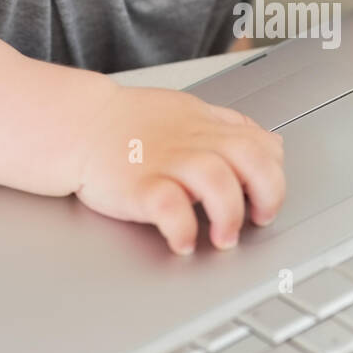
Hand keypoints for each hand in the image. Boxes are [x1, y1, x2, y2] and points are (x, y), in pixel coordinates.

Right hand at [72, 86, 284, 253]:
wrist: (79, 125)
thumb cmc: (132, 123)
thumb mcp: (189, 111)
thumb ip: (230, 127)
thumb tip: (271, 143)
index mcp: (209, 127)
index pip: (262, 144)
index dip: (274, 173)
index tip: (266, 197)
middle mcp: (193, 143)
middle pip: (250, 158)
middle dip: (267, 193)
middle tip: (258, 219)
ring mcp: (165, 162)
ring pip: (216, 179)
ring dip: (229, 214)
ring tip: (224, 239)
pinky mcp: (138, 185)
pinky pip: (168, 206)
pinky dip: (182, 227)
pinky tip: (184, 241)